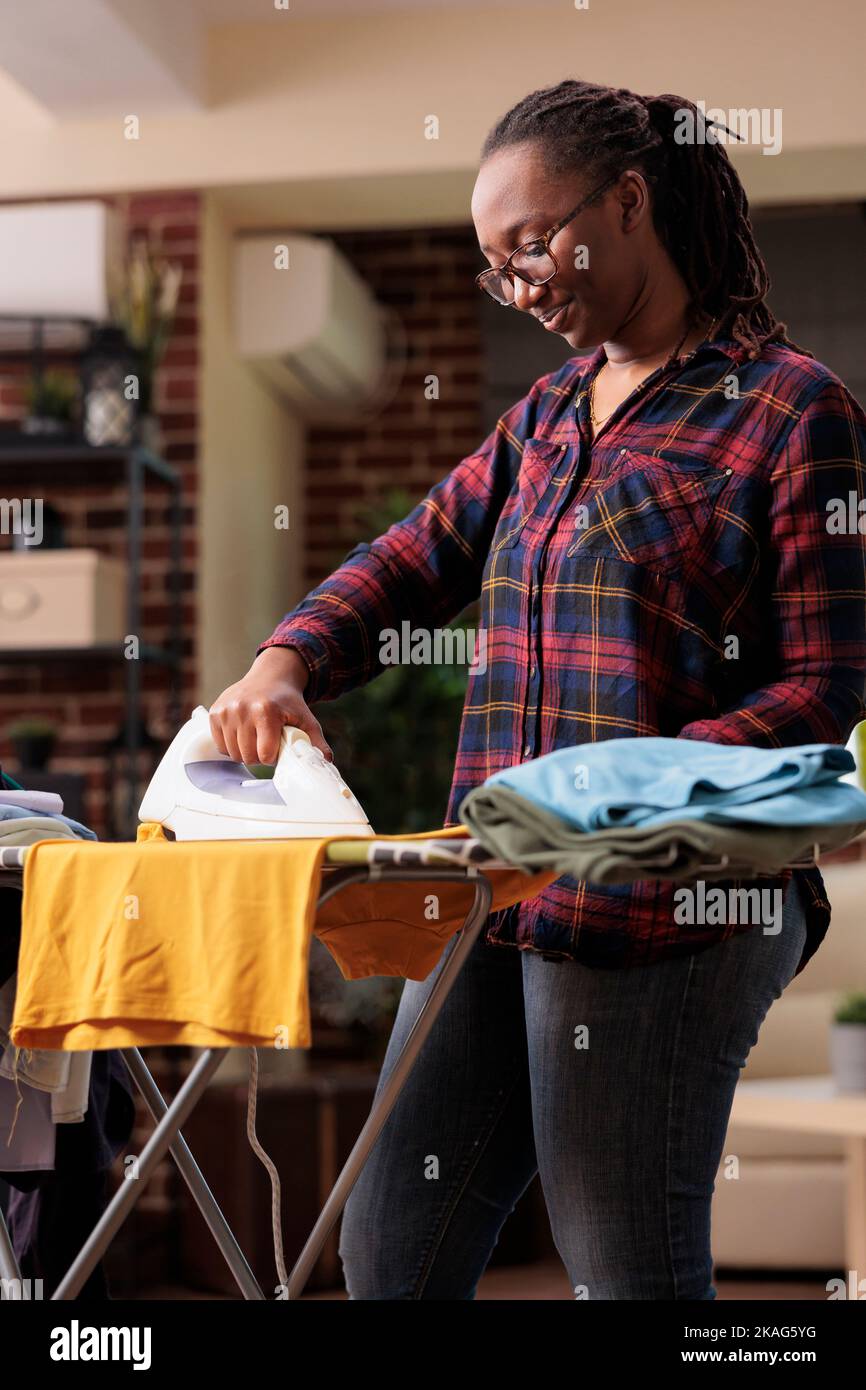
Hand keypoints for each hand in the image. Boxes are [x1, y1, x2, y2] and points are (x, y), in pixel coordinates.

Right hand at [208, 646, 332, 765]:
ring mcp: (226, 710)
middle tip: (267, 744)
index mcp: (266, 711)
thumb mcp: (306, 720)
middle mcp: (242, 708)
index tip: (278, 747)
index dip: (272, 757)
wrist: (270, 677)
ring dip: (244, 752)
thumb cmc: (288, 702)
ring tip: (256, 739)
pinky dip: (231, 745)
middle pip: (247, 756)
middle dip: (259, 756)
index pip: (264, 754)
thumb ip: (316, 742)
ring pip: (232, 753)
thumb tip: (325, 762)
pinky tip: (243, 734)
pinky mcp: (215, 712)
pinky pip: (220, 744)